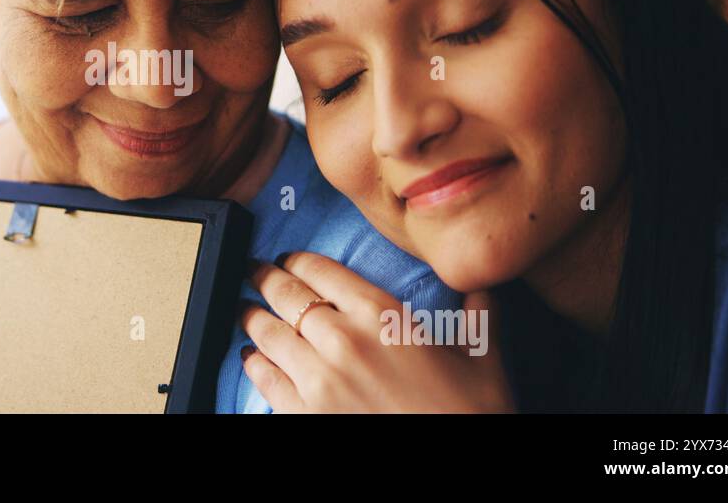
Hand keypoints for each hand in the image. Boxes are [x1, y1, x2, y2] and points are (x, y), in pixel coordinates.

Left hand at [239, 252, 513, 412]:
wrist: (461, 469)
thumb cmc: (471, 415)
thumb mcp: (482, 358)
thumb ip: (477, 314)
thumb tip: (481, 286)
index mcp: (381, 315)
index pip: (319, 269)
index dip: (296, 259)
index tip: (288, 258)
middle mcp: (342, 340)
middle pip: (284, 294)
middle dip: (264, 278)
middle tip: (255, 271)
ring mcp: (317, 380)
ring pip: (266, 333)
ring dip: (251, 317)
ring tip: (245, 309)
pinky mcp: (302, 415)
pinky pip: (263, 378)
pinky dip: (252, 362)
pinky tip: (250, 356)